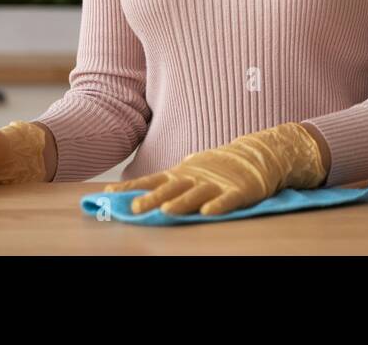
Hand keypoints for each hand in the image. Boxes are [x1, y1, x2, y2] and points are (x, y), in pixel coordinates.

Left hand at [102, 121, 325, 216]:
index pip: (152, 179)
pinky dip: (218, 206)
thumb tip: (141, 186)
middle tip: (134, 209)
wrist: (259, 153)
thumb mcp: (191, 170)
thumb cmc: (219, 167)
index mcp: (183, 173)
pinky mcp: (240, 191)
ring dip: (180, 203)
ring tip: (166, 211)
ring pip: (196, 195)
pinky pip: (228, 200)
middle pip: (170, 189)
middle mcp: (196, 177)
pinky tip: (208, 213)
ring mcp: (218, 184)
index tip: (108, 195)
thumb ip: (170, 180)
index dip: (132, 187)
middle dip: (151, 198)